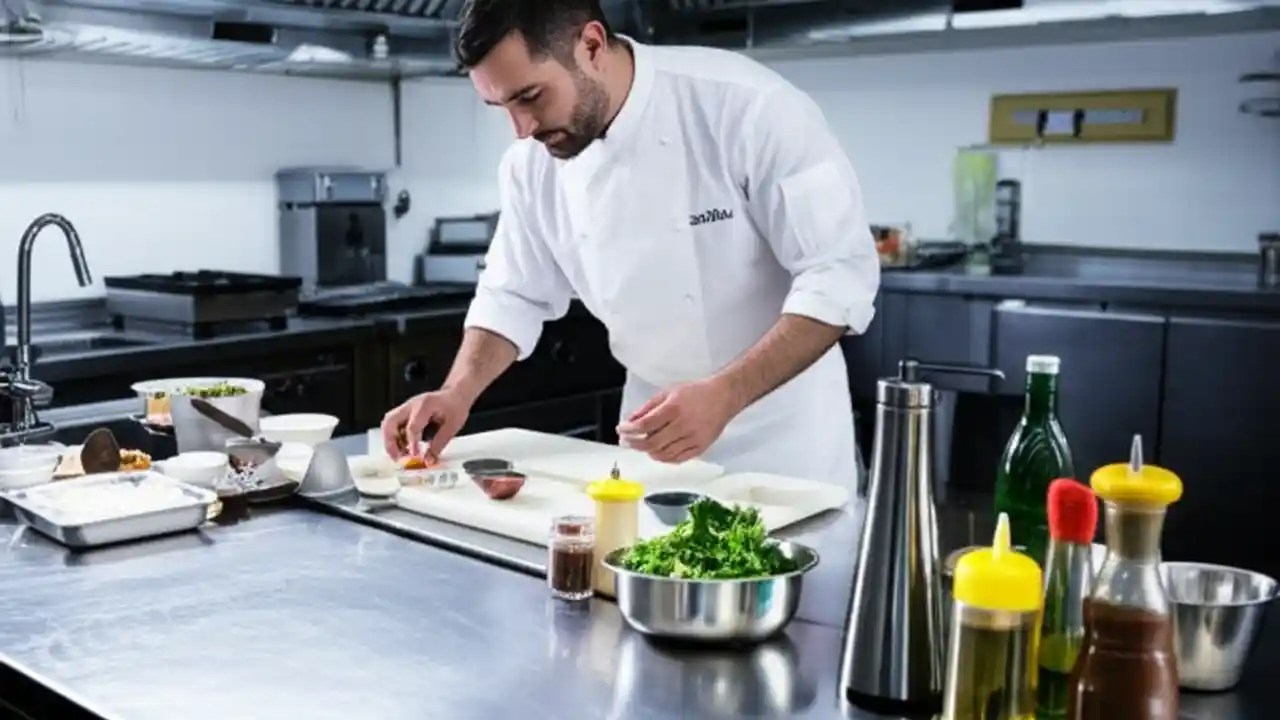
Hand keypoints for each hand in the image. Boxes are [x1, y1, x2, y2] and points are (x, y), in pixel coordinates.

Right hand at [380, 388, 472, 462]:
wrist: (454, 394)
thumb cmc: (455, 406)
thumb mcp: (453, 426)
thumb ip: (439, 443)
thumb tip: (429, 460)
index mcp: (425, 405)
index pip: (412, 427)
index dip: (412, 444)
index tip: (416, 457)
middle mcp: (411, 405)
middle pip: (390, 422)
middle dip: (391, 443)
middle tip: (398, 458)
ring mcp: (405, 408)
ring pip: (388, 424)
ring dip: (390, 442)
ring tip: (400, 456)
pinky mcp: (404, 413)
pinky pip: (392, 426)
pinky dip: (394, 439)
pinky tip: (403, 449)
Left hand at [616, 379, 736, 463]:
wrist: (723, 397)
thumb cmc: (695, 393)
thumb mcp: (668, 392)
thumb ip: (648, 407)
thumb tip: (630, 421)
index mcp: (674, 408)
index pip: (645, 425)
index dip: (629, 430)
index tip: (621, 430)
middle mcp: (683, 425)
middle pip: (652, 443)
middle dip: (634, 444)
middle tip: (626, 441)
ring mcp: (693, 439)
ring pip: (663, 454)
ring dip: (648, 451)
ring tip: (642, 444)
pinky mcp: (700, 448)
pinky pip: (677, 459)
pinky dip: (663, 458)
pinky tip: (658, 451)